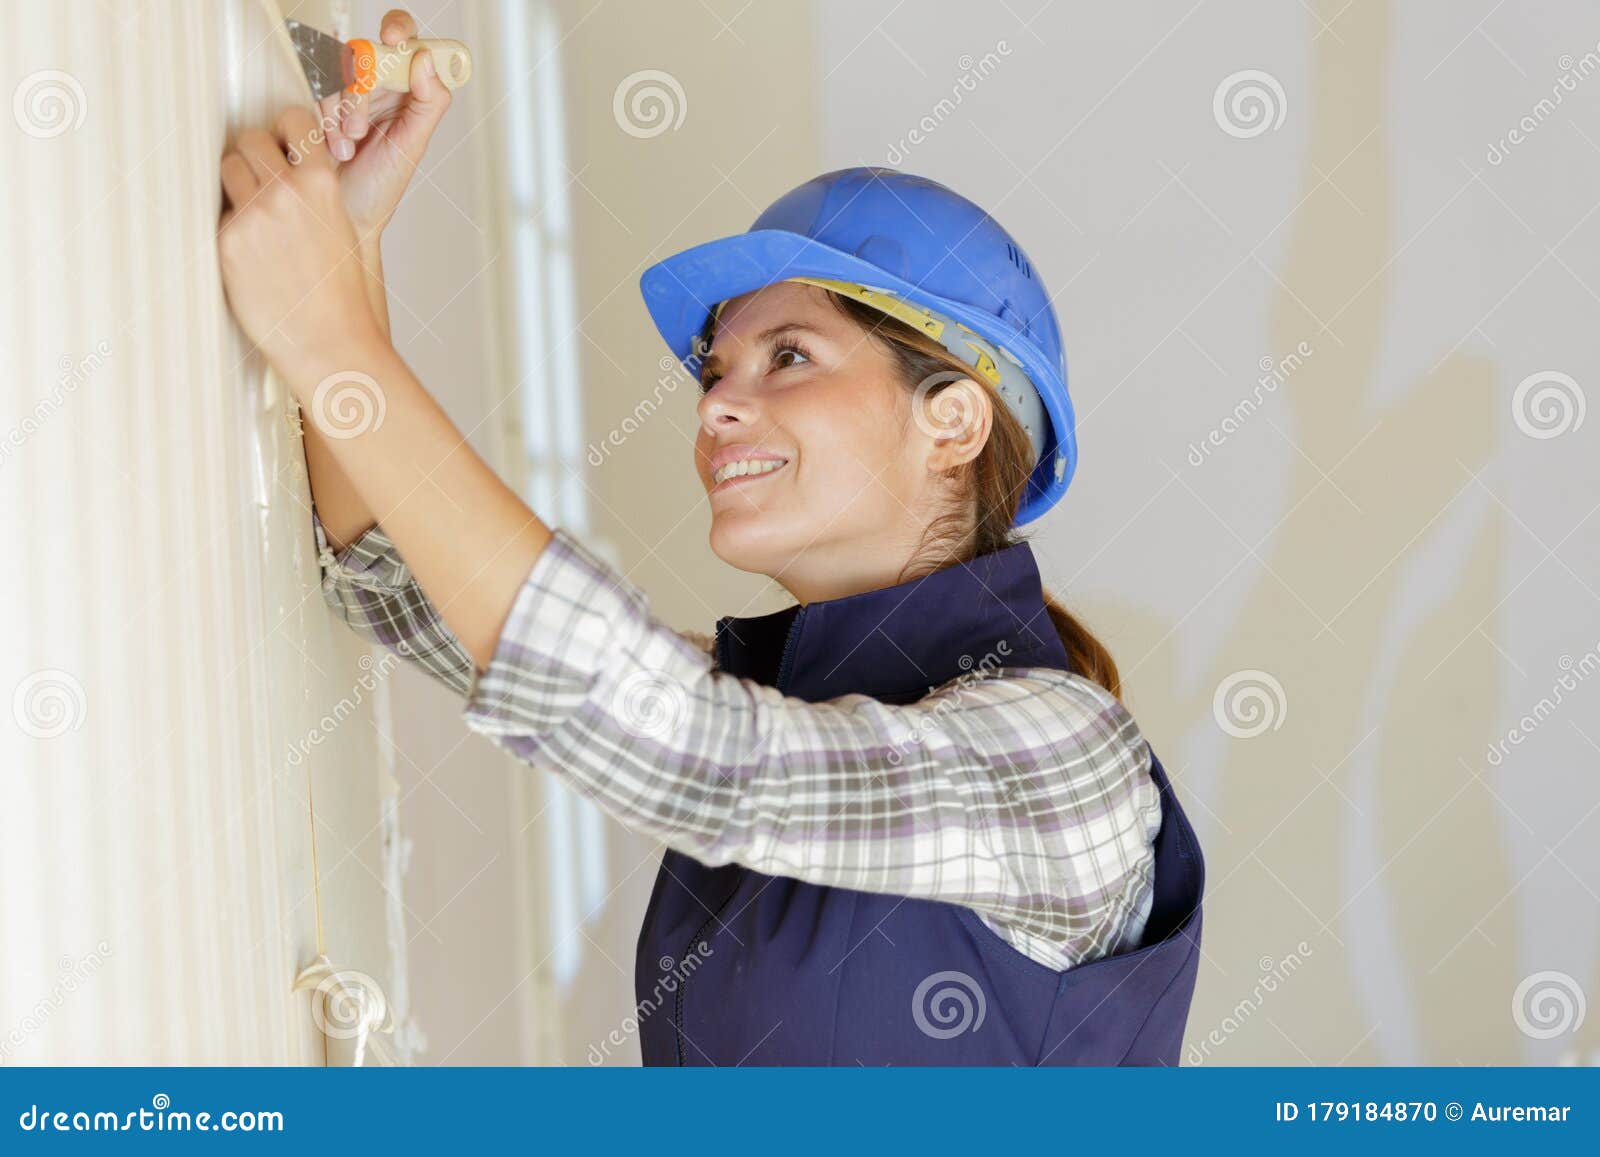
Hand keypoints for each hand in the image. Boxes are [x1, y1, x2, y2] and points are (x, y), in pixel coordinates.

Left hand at [218, 106, 381, 377]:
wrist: (327, 340)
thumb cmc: (339, 293)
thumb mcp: (341, 227)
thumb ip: (313, 190)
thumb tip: (284, 163)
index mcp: (321, 183)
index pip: (291, 120)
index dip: (283, 131)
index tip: (282, 145)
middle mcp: (285, 191)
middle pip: (249, 141)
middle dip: (253, 157)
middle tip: (261, 185)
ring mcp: (253, 215)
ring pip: (227, 170)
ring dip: (235, 185)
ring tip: (254, 218)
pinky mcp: (227, 241)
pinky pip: (218, 213)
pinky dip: (230, 226)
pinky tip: (250, 253)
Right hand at [318, 8, 453, 240]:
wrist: (342, 217)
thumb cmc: (380, 188)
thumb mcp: (412, 147)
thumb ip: (429, 101)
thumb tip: (426, 59)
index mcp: (407, 90)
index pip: (405, 40)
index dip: (398, 29)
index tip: (394, 38)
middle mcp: (376, 85)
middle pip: (363, 54)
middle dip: (358, 92)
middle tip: (357, 129)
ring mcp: (344, 91)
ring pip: (334, 72)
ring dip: (338, 113)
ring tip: (345, 149)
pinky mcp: (315, 101)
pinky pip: (312, 88)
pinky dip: (319, 119)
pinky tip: (329, 147)